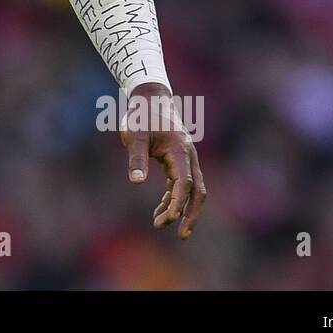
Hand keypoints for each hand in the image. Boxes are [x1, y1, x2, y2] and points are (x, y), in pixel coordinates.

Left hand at [120, 84, 206, 239]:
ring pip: (191, 189)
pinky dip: (173, 198)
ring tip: (160, 224)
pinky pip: (181, 184)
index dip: (178, 203)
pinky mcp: (178, 160)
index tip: (169, 220)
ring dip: (180, 208)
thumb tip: (136, 182)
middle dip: (191, 214)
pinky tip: (161, 210)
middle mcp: (188, 157)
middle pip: (198, 191)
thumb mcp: (135, 135)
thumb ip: (136, 158)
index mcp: (179, 151)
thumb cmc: (141, 115)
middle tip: (181, 235)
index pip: (184, 183)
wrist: (150, 97)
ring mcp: (185, 159)